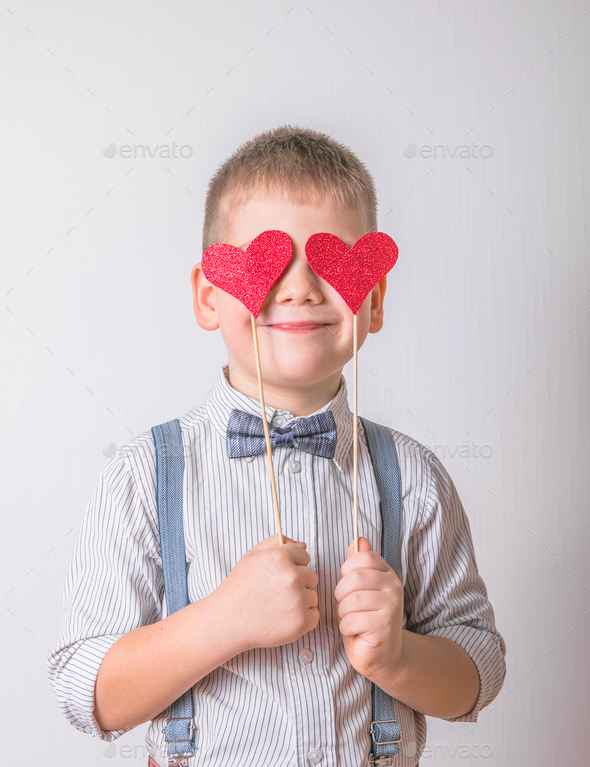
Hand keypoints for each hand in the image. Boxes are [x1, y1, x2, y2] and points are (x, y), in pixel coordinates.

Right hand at [212, 534, 318, 651]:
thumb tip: (303, 544)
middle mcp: (292, 576)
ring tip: (278, 606)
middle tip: (277, 592)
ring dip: (301, 601)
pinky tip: (284, 617)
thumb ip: (276, 542)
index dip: (292, 565)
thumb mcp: (252, 555)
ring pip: (313, 596)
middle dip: (299, 583)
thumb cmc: (239, 587)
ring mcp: (298, 599)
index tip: (278, 575)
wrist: (228, 620)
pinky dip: (303, 618)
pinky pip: (314, 615)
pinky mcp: (301, 621)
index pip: (304, 556)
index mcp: (281, 557)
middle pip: (312, 576)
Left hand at [334, 536, 403, 679]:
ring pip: (351, 600)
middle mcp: (394, 587)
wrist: (382, 655)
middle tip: (346, 607)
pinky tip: (356, 632)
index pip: (363, 557)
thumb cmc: (366, 619)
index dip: (347, 570)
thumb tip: (359, 539)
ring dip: (343, 613)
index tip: (349, 585)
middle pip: (355, 578)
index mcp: (387, 574)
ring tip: (352, 620)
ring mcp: (392, 606)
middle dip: (341, 594)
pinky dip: (346, 628)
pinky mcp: (385, 625)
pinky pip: (352, 620)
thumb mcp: (361, 589)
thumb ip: (359, 565)